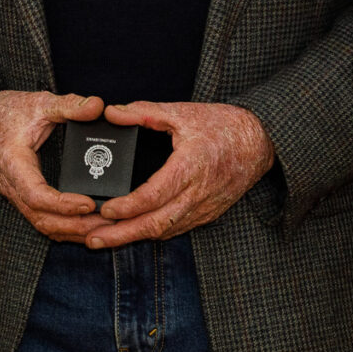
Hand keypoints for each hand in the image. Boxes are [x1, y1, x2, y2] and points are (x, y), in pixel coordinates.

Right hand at [0, 89, 108, 241]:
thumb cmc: (5, 112)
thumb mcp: (38, 102)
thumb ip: (68, 105)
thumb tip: (97, 106)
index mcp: (13, 163)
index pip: (36, 196)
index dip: (63, 205)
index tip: (89, 203)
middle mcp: (11, 185)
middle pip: (41, 219)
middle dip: (75, 225)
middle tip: (108, 220)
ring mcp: (14, 194)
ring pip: (41, 224)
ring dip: (71, 230)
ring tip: (102, 225)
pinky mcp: (20, 196)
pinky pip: (40, 219)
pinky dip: (63, 227)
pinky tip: (85, 225)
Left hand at [87, 102, 276, 247]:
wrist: (261, 142)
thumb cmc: (223, 126)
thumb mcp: (182, 112)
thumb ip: (145, 112)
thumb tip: (112, 113)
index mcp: (191, 166)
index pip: (154, 196)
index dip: (127, 207)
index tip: (105, 209)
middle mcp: (197, 194)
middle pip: (155, 224)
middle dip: (121, 235)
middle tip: (92, 239)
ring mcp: (203, 208)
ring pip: (164, 231)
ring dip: (133, 238)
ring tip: (102, 240)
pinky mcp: (207, 214)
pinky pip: (175, 228)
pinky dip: (151, 233)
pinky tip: (131, 232)